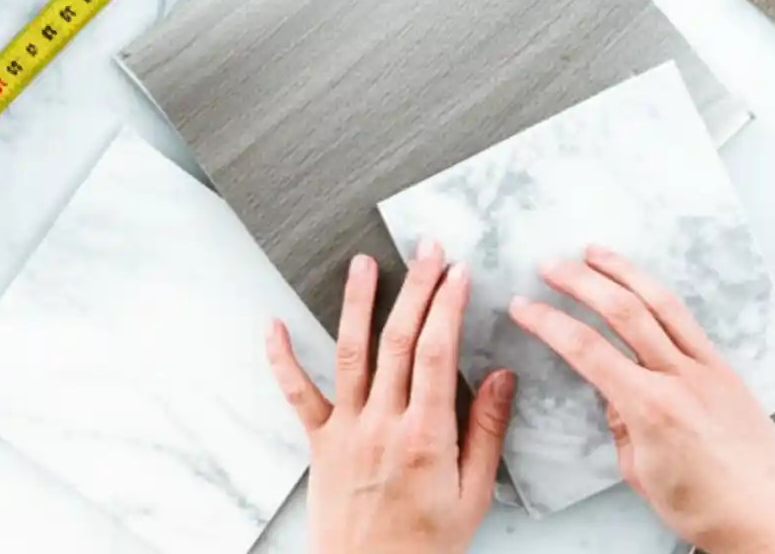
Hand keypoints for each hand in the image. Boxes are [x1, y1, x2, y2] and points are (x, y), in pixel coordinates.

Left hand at [266, 240, 516, 553]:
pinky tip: (273, 324)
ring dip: (357, 304)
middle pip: (399, 341)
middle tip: (428, 249)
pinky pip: (296, 395)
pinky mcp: (320, 443)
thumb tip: (501, 377)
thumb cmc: (426, 545)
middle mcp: (382, 425)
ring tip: (364, 263)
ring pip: (351, 354)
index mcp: (427, 437)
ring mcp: (346, 430)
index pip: (438, 353)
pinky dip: (281, 358)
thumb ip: (487, 432)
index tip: (458, 272)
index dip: (448, 306)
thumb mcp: (474, 495)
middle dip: (416, 288)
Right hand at [510, 246, 774, 553]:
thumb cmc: (709, 508)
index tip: (524, 306)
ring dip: (624, 271)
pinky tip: (643, 287)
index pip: (587, 350)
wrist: (772, 516)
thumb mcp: (641, 473)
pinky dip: (659, 296)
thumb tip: (612, 394)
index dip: (549, 323)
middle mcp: (681, 378)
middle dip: (580, 281)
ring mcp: (708, 368)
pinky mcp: (726, 370)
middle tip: (551, 265)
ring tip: (595, 252)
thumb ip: (620, 426)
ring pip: (661, 303)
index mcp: (651, 408)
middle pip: (623, 311)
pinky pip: (687, 321)